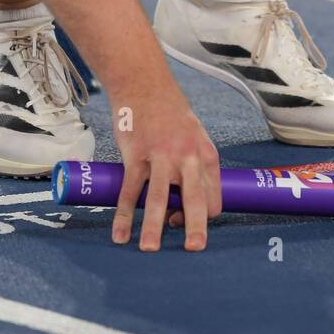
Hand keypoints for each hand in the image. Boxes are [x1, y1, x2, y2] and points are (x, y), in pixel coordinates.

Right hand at [109, 79, 221, 250]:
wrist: (143, 84)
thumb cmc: (169, 114)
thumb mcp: (192, 136)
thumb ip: (192, 168)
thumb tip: (181, 206)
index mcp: (205, 153)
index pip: (213, 196)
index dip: (202, 216)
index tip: (184, 224)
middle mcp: (187, 156)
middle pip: (194, 199)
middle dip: (195, 227)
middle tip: (193, 249)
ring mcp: (161, 156)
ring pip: (160, 198)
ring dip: (154, 227)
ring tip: (149, 250)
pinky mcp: (136, 155)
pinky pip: (130, 190)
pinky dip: (125, 215)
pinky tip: (120, 233)